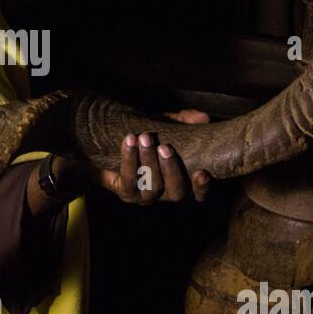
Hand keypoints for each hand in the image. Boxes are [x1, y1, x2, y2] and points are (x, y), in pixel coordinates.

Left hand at [74, 108, 213, 204]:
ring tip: (144, 138)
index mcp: (182, 182)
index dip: (202, 187)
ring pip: (152, 187)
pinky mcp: (126, 194)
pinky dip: (129, 160)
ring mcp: (146, 197)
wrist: (109, 143)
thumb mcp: (167, 124)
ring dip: (148, 162)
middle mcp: (166, 194)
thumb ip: (184, 121)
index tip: (202, 172)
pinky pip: (129, 182)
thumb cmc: (146, 135)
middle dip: (171, 170)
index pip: (198, 194)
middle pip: (176, 193)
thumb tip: (203, 117)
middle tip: (165, 147)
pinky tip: (129, 141)